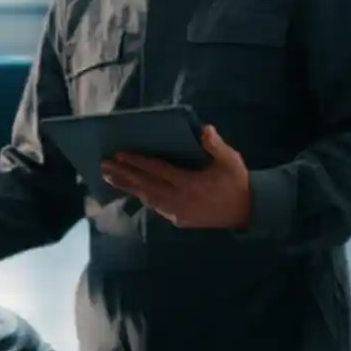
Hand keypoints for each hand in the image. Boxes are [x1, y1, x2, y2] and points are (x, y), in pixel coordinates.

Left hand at [101, 124, 251, 229]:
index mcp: (190, 184)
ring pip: (147, 198)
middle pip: (145, 186)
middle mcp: (179, 201)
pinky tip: (131, 189)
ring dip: (127, 187)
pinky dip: (141, 196)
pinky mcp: (179, 220)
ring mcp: (177, 213)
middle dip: (124, 174)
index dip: (138, 162)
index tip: (120, 153)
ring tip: (109, 176)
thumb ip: (216, 146)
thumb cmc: (236, 181)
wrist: (247, 212)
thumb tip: (205, 129)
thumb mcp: (230, 160)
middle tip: (103, 165)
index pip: (158, 171)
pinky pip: (155, 207)